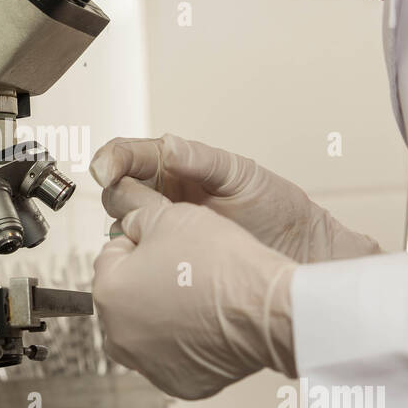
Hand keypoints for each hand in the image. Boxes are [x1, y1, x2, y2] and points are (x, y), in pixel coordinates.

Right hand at [90, 134, 379, 263]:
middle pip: (117, 190)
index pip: (129, 155)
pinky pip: (140, 257)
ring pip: (122, 223)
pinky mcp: (169, 261)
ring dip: (122, 226)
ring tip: (136, 233)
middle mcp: (165, 195)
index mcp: (177, 166)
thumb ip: (203, 161)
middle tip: (126, 204)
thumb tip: (168, 146)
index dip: (112, 160)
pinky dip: (135, 258)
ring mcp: (165, 229)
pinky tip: (144, 260)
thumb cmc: (279, 211)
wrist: (300, 254)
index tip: (106, 171)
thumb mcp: (242, 177)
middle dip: (115, 193)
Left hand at [93, 178, 296, 399]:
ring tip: (198, 295)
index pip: (111, 256)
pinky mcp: (178, 383)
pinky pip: (172, 356)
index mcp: (108, 292)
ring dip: (162, 312)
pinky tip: (207, 323)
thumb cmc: (221, 263)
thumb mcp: (170, 216)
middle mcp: (119, 335)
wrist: (265, 307)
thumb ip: (136, 218)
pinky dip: (184, 342)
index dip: (140, 243)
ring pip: (145, 329)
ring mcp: (147, 364)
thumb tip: (130, 226)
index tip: (165, 244)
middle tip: (184, 269)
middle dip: (146, 281)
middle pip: (125, 296)